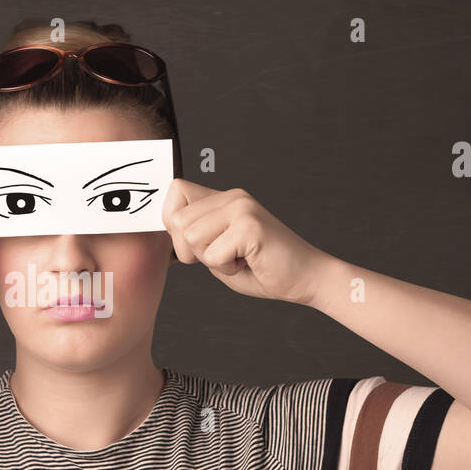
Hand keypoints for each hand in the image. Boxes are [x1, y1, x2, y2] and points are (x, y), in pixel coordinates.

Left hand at [162, 179, 329, 304]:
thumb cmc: (260, 268)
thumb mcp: (217, 250)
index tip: (194, 244)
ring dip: (210, 260)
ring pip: (191, 237)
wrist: (306, 278)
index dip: (173, 222)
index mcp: (223, 198)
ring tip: (237, 258)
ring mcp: (242, 208)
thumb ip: (193, 236)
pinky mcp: (250, 225)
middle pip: (178, 220)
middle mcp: (232, 196)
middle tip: (223, 256)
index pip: (175, 191)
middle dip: (191, 250)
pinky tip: (248, 262)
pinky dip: (226, 268)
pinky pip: (213, 255)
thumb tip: (165, 227)